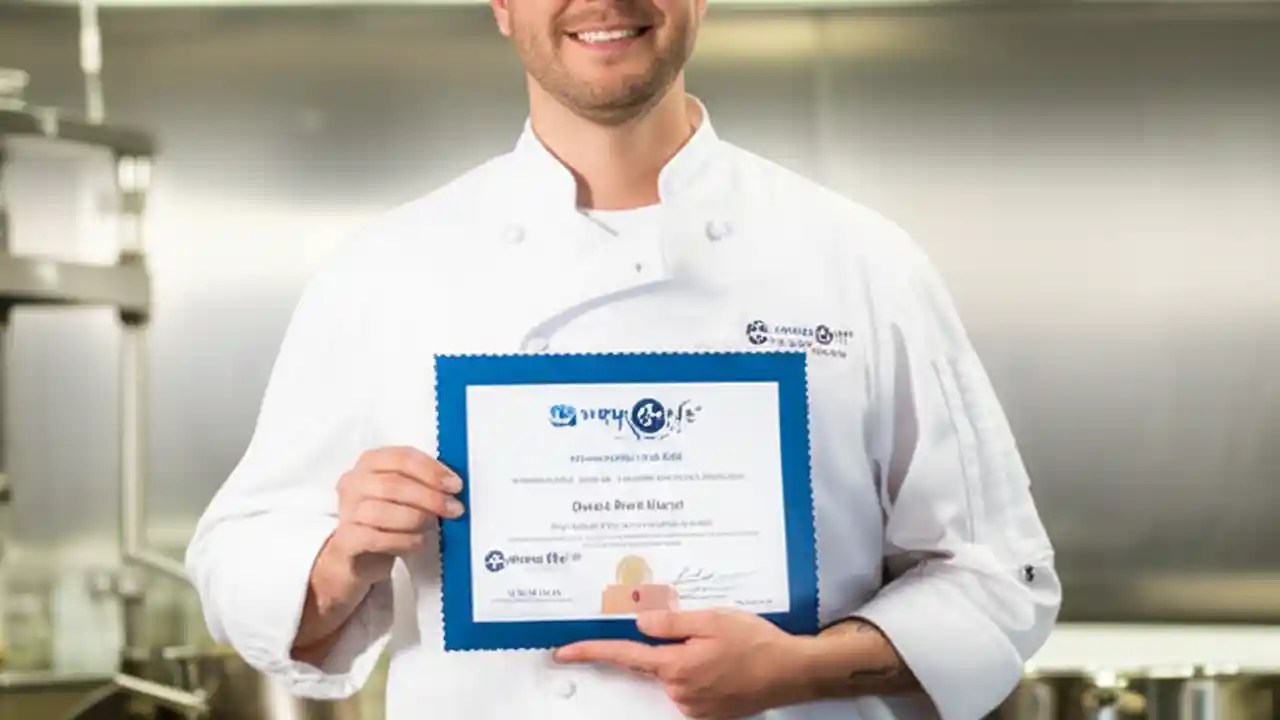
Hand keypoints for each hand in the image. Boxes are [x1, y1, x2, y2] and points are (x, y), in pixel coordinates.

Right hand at [326, 446, 462, 587]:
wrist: (359, 555)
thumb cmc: (387, 519)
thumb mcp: (406, 495)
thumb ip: (424, 484)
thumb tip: (452, 486)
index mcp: (371, 462)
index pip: (402, 457)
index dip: (432, 470)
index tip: (454, 485)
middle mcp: (354, 482)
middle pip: (393, 484)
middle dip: (429, 497)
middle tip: (453, 508)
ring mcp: (347, 510)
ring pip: (382, 511)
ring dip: (416, 519)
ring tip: (432, 526)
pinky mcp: (346, 539)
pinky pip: (376, 538)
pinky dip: (403, 540)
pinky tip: (418, 541)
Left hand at [554, 609, 812, 719]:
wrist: (791, 673)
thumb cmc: (755, 642)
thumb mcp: (712, 620)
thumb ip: (671, 623)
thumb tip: (638, 625)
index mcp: (676, 667)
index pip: (624, 657)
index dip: (591, 652)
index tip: (562, 652)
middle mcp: (679, 693)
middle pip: (653, 664)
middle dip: (666, 647)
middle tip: (703, 635)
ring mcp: (693, 708)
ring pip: (673, 675)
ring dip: (686, 658)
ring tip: (724, 646)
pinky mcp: (708, 714)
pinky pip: (690, 687)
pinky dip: (699, 671)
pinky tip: (725, 662)